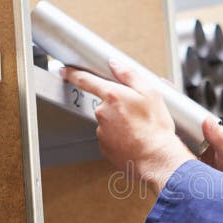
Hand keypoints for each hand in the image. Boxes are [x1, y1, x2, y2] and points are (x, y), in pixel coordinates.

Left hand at [63, 59, 193, 193]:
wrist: (156, 158)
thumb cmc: (155, 128)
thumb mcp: (150, 92)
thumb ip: (129, 74)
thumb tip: (115, 64)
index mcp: (112, 95)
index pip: (85, 80)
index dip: (73, 73)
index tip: (65, 70)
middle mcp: (102, 112)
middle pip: (104, 103)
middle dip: (117, 106)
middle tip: (137, 113)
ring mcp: (101, 131)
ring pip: (108, 122)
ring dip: (120, 123)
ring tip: (139, 129)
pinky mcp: (104, 147)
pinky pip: (110, 137)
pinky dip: (120, 137)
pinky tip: (134, 139)